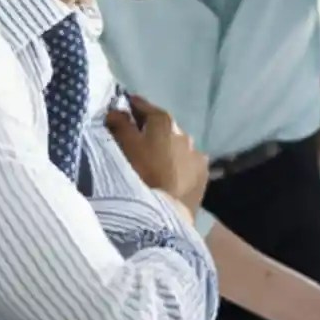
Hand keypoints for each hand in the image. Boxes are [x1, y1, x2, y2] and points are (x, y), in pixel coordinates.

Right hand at [107, 96, 207, 213]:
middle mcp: (184, 133)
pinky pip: (188, 164)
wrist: (165, 213)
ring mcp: (197, 154)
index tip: (122, 107)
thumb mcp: (124, 147)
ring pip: (177, 145)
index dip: (131, 106)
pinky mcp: (203, 174)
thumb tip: (115, 110)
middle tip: (136, 138)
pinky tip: (171, 175)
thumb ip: (119, 124)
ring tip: (154, 161)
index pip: (144, 106)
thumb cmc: (140, 174)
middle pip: (162, 126)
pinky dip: (179, 165)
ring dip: (166, 148)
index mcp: (163, 121)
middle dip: (149, 129)